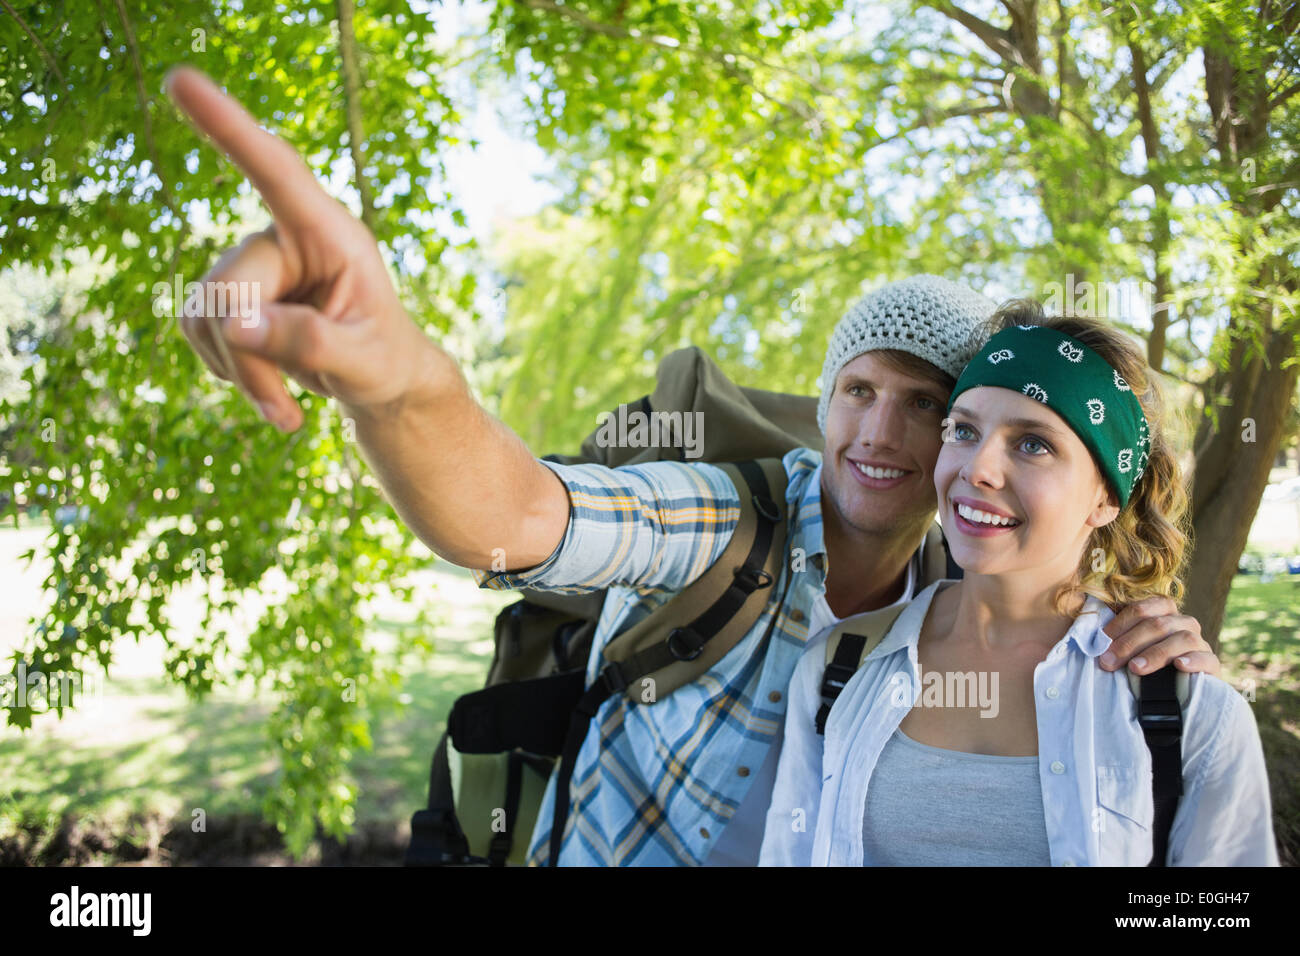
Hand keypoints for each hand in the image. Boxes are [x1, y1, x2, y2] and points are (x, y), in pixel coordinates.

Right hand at [164, 66, 438, 429]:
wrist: (380, 381)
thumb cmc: (386, 361)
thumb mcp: (364, 361)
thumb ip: (308, 340)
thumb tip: (234, 323)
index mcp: (331, 233)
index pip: (276, 171)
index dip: (229, 127)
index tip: (184, 80)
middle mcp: (286, 238)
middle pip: (230, 286)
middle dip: (250, 357)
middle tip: (286, 416)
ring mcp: (253, 265)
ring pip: (206, 315)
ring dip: (241, 373)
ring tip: (286, 409)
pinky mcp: (229, 295)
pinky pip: (197, 330)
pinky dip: (226, 371)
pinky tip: (266, 388)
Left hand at [1100, 596, 1219, 675]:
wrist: (1177, 691)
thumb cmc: (1145, 664)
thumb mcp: (1131, 648)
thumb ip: (1117, 638)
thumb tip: (1092, 639)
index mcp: (1163, 612)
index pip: (1141, 609)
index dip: (1119, 624)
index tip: (1101, 643)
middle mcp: (1184, 623)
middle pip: (1158, 624)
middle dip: (1129, 643)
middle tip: (1109, 662)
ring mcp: (1200, 643)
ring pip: (1183, 638)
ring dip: (1156, 653)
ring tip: (1136, 668)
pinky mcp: (1212, 665)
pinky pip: (1207, 658)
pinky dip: (1193, 661)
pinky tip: (1179, 666)